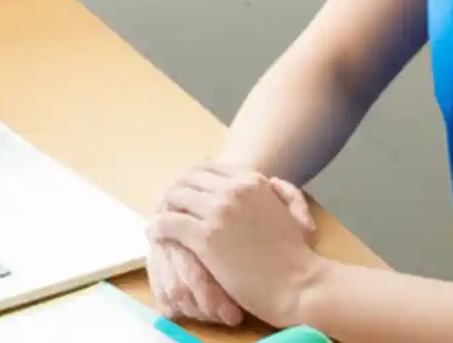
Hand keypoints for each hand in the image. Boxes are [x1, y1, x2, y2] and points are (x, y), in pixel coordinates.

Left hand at [149, 165, 325, 327]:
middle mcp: (233, 189)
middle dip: (175, 192)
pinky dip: (158, 227)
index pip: (207, 167)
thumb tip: (269, 179)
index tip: (185, 194)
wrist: (297, 284)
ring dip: (164, 208)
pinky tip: (156, 234)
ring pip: (175, 197)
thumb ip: (282, 190)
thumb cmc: (296, 253)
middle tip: (167, 207)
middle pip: (188, 179)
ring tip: (161, 221)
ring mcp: (218, 212)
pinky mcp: (205, 238)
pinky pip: (168, 223)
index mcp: (251, 180)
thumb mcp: (293, 210)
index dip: (191, 180)